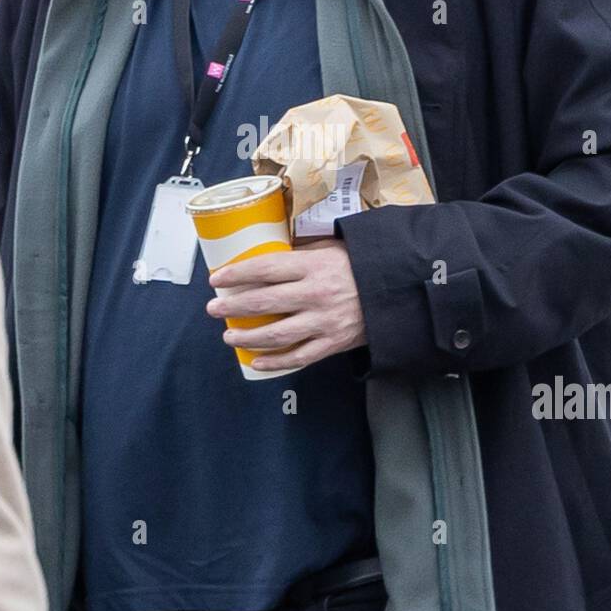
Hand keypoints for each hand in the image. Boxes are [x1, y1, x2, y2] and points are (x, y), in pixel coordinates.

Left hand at [206, 239, 366, 371]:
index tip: (217, 279)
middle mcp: (316, 294)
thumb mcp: (333, 248)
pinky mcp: (333, 343)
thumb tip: (269, 255)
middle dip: (233, 306)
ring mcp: (324, 321)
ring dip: (247, 336)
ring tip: (229, 335)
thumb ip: (302, 253)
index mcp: (314, 266)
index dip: (237, 274)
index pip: (266, 268)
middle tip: (214, 309)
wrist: (397, 290)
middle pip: (264, 301)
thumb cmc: (362, 266)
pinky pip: (299, 356)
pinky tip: (257, 360)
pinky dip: (275, 361)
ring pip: (276, 333)